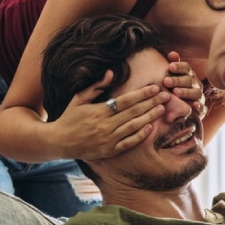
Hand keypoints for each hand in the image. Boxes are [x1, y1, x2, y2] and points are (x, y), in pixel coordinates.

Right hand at [49, 70, 169, 160]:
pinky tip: (150, 128)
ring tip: (162, 109)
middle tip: (167, 95)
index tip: (155, 87)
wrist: (58, 142)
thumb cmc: (69, 117)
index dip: (142, 94)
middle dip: (152, 103)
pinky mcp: (109, 151)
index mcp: (98, 111)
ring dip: (149, 117)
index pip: (126, 100)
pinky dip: (140, 136)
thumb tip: (111, 73)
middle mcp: (105, 125)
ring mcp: (108, 139)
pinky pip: (128, 143)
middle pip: (134, 112)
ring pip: (134, 127)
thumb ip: (95, 86)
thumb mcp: (78, 98)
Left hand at [164, 51, 206, 118]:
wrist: (180, 109)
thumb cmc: (174, 89)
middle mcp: (196, 85)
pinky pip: (203, 108)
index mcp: (189, 76)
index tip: (169, 67)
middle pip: (190, 80)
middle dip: (178, 80)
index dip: (179, 67)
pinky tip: (193, 105)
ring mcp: (199, 97)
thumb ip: (173, 66)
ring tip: (176, 92)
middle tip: (166, 81)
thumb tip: (172, 53)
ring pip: (196, 93)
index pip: (187, 68)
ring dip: (186, 92)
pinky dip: (199, 107)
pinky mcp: (201, 110)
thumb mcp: (171, 78)